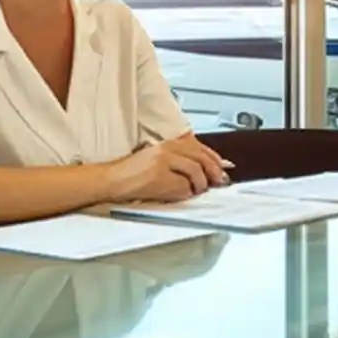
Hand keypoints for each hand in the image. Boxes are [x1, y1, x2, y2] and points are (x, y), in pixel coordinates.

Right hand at [106, 134, 233, 201]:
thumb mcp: (158, 159)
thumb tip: (206, 169)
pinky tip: (181, 194)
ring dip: (199, 184)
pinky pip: (182, 185)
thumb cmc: (133, 173)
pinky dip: (185, 192)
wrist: (112, 180)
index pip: (199, 148)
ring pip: (194, 171)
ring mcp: (162, 162)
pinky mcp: (158, 176)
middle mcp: (166, 149)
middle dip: (213, 172)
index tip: (224, 167)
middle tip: (218, 181)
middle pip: (200, 158)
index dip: (214, 158)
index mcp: (168, 144)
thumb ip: (180, 161)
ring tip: (196, 190)